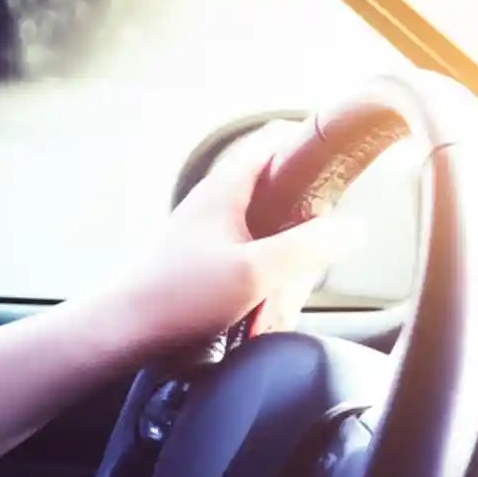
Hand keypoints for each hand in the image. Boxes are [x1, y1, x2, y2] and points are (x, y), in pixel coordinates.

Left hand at [115, 122, 362, 354]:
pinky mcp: (203, 268)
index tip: (338, 165)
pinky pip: (249, 269)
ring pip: (267, 243)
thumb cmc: (179, 296)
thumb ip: (309, 247)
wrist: (122, 333)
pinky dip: (261, 291)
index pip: (272, 143)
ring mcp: (208, 238)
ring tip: (273, 311)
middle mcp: (214, 206)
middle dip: (301, 240)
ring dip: (280, 277)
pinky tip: (257, 321)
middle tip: (303, 272)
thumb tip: (354, 228)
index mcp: (224, 189)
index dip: (307, 145)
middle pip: (279, 201)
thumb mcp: (256, 271)